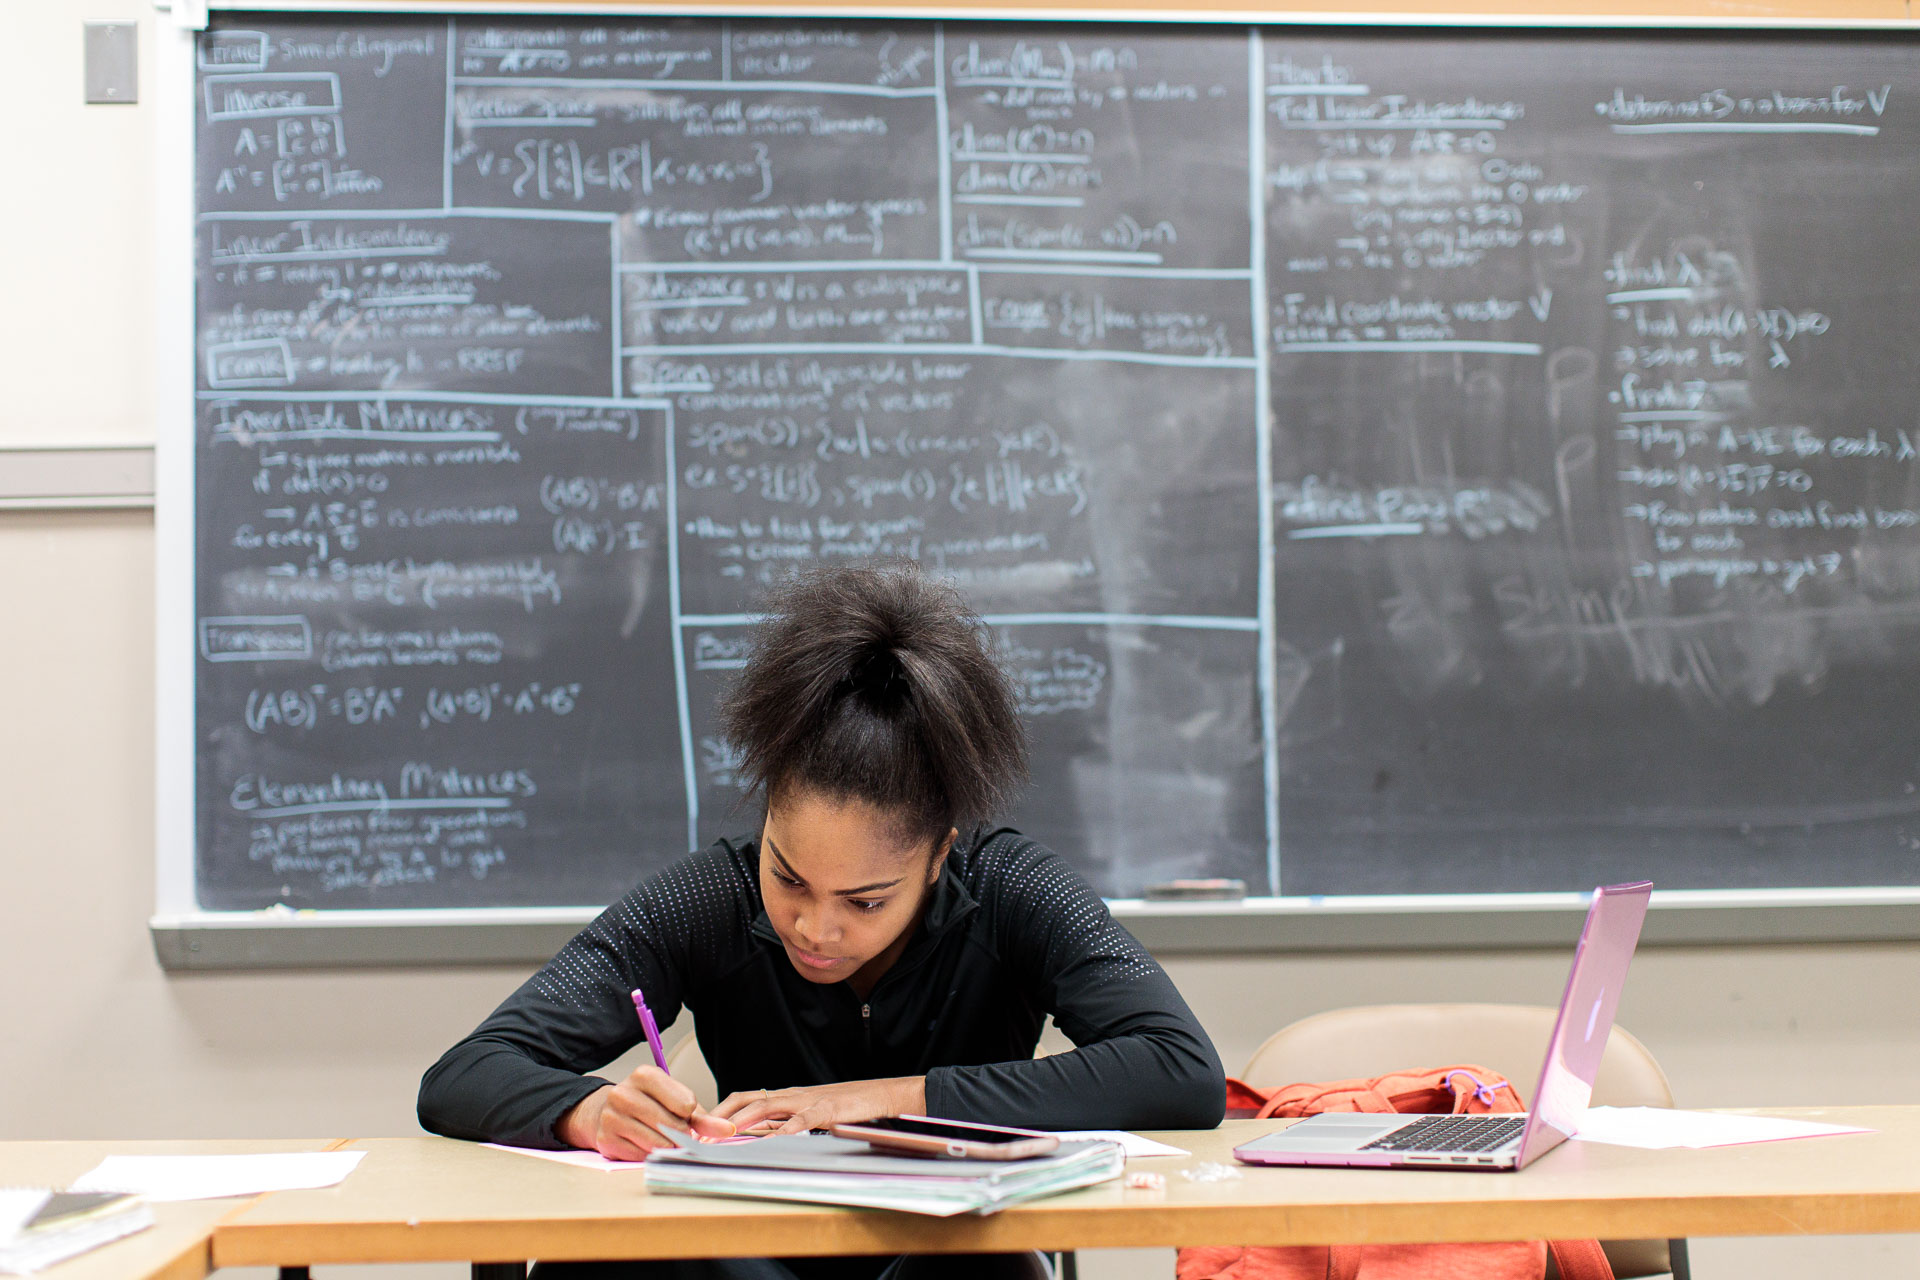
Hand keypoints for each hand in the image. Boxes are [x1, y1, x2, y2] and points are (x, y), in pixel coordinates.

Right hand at [557, 1065, 736, 1158]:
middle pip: (672, 1125)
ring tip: (658, 1135)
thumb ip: (704, 1117)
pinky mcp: (607, 1140)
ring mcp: (612, 1116)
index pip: (685, 1103)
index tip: (679, 1111)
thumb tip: (728, 1130)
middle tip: (670, 1128)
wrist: (608, 1112)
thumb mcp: (676, 1102)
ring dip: (665, 1145)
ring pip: (657, 1143)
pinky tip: (642, 1143)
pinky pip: (642, 1156)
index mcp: (644, 1075)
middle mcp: (624, 1092)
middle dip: (678, 1132)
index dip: (688, 1113)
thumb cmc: (649, 1105)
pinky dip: (649, 1154)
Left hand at [712, 1076, 926, 1135]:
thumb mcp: (810, 1119)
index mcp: (786, 1097)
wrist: (883, 1096)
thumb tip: (755, 1142)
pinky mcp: (827, 1110)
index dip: (719, 1112)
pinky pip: (800, 1121)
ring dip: (740, 1122)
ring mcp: (808, 1100)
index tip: (699, 1129)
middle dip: (719, 1117)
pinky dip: (783, 1132)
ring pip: (765, 1106)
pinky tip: (770, 1143)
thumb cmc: (848, 1109)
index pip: (744, 1099)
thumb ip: (785, 1127)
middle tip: (699, 1136)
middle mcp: (791, 1095)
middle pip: (746, 1099)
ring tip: (722, 1137)